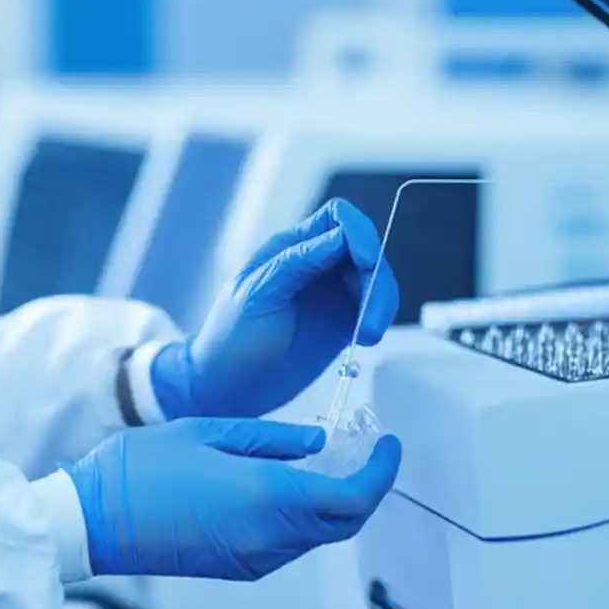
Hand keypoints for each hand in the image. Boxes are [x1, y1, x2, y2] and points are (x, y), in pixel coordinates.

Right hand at [66, 417, 401, 579]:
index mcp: (268, 497)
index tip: (388, 446)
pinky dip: (304, 516)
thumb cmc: (140, 471)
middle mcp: (269, 536)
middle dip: (364, 488)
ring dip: (333, 502)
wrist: (93, 522)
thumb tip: (317, 442)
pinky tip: (289, 486)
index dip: (381, 472)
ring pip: (318, 534)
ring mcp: (255, 557)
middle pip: (344, 521)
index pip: (354, 496)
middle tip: (365, 452)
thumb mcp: (211, 432)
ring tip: (326, 461)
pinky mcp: (238, 567)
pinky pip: (289, 543)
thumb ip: (274, 438)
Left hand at [152, 198, 399, 418]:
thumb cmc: (229, 339)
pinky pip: (373, 310)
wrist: (226, 389)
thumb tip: (339, 236)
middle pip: (365, 249)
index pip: (337, 219)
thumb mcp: (258, 294)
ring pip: (375, 280)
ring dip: (382, 303)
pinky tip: (366, 339)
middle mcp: (316, 265)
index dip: (359, 232)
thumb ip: (297, 262)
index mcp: (290, 249)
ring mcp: (331, 295)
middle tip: (370, 316)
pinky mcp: (341, 324)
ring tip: (368, 334)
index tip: (367, 261)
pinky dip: (378, 320)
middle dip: (376, 277)